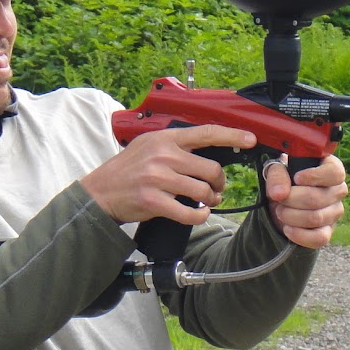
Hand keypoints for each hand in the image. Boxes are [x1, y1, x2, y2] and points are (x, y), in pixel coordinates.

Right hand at [81, 125, 256, 225]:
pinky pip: (189, 213)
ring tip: (207, 202)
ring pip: (202, 191)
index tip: (250, 139)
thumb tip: (208, 152)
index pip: (206, 133)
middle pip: (210, 169)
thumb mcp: (148, 146)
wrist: (100, 193)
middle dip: (219, 182)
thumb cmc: (127, 170)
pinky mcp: (154, 201)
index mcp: (165, 139)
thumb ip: (175, 147)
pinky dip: (199, 216)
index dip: (232, 136)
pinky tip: (199, 214)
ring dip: (211, 200)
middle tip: (217, 188)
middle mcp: (163, 155)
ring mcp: (158, 178)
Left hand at [263, 154, 347, 248]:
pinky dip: (299, 235)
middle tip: (280, 199)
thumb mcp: (277, 171)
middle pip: (318, 198)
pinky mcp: (328, 231)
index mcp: (331, 169)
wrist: (282, 201)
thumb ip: (277, 176)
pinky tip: (287, 228)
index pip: (335, 173)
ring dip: (291, 216)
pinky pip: (319, 238)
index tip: (296, 178)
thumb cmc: (285, 179)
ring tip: (281, 211)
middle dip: (291, 200)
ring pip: (316, 218)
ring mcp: (335, 212)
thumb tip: (279, 193)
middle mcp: (338, 190)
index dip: (315, 176)